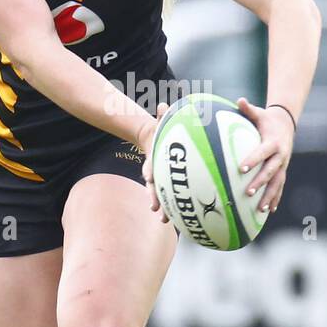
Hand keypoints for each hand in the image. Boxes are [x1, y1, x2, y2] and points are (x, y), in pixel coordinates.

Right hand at [137, 103, 168, 219]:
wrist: (152, 139)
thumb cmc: (162, 129)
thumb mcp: (161, 122)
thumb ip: (162, 116)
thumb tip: (162, 105)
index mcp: (153, 159)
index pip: (150, 166)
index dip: (149, 172)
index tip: (148, 178)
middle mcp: (154, 171)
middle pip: (153, 187)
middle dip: (155, 198)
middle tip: (156, 209)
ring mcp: (159, 178)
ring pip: (160, 196)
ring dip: (163, 208)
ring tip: (166, 221)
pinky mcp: (166, 182)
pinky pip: (170, 196)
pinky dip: (172, 207)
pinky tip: (178, 220)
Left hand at [236, 96, 294, 213]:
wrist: (286, 125)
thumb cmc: (266, 120)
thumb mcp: (259, 113)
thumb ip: (248, 109)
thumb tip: (239, 100)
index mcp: (272, 143)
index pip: (262, 153)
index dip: (253, 160)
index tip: (241, 169)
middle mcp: (280, 156)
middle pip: (270, 171)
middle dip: (260, 183)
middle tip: (248, 192)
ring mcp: (283, 165)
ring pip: (277, 183)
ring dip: (269, 196)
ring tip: (261, 209)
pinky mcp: (282, 171)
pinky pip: (279, 186)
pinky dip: (275, 198)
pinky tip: (269, 211)